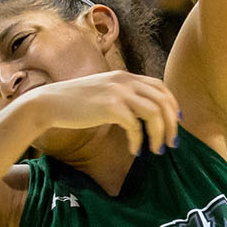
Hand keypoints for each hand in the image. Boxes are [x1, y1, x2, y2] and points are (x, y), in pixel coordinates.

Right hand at [19, 71, 180, 155]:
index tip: (176, 122)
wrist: (50, 102)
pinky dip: (138, 141)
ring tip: (156, 149)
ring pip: (154, 112)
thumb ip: (124, 96)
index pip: (160, 86)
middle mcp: (125, 80)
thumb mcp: (105, 91)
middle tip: (172, 143)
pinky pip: (134, 126)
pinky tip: (135, 150)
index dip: (172, 104)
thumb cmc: (76, 102)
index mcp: (125, 76)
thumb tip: (144, 114)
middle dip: (171, 124)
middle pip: (163, 100)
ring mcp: (117, 92)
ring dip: (159, 134)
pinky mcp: (109, 107)